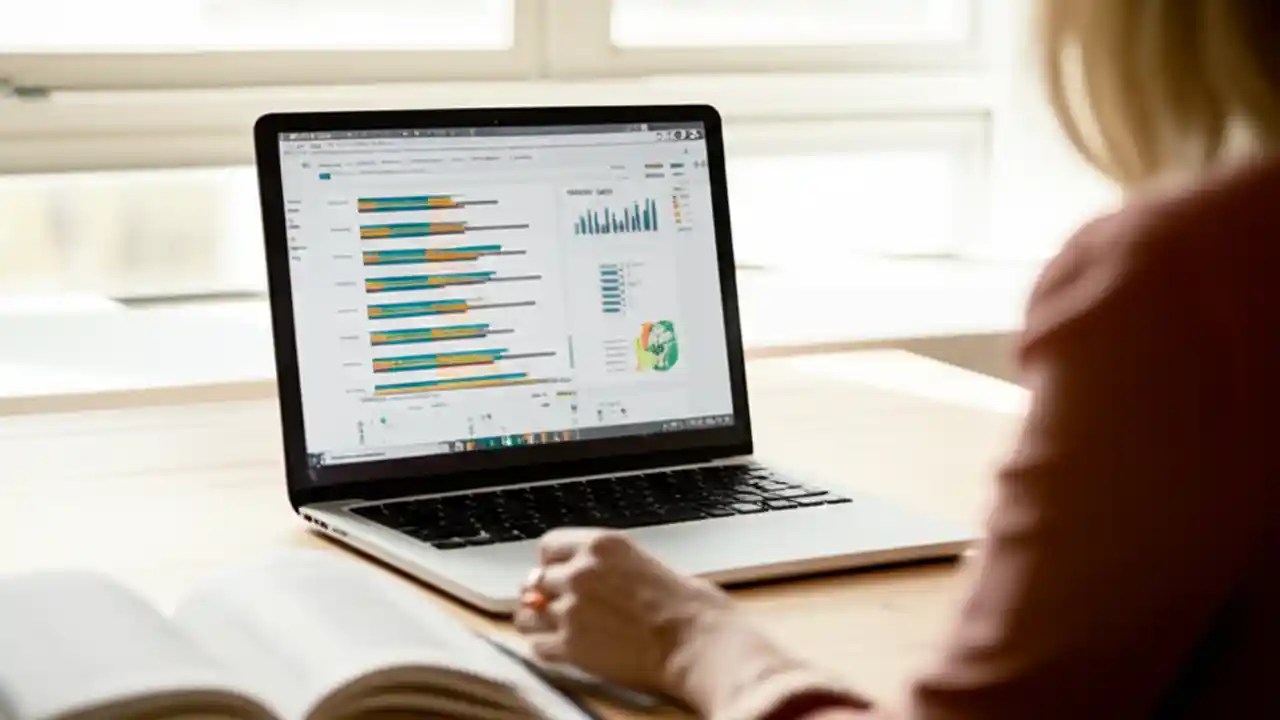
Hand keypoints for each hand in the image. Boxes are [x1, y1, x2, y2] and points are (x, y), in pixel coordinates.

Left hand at [514, 529, 810, 714]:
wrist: (700, 645)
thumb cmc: (692, 608)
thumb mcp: (651, 564)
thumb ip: (615, 567)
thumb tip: (602, 579)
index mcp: (602, 545)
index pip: (549, 545)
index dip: (551, 562)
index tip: (555, 572)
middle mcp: (580, 572)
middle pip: (536, 579)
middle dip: (546, 593)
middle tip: (557, 605)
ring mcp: (572, 610)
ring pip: (528, 614)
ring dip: (538, 620)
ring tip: (550, 628)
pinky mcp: (571, 646)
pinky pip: (536, 646)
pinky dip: (545, 649)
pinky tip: (560, 650)